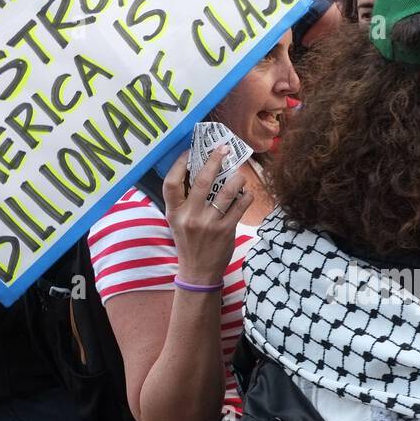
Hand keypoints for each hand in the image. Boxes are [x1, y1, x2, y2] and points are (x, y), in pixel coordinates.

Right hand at [160, 146, 253, 286]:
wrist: (198, 272)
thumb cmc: (189, 243)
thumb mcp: (178, 222)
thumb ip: (184, 201)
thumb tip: (197, 171)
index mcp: (174, 212)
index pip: (171, 182)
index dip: (180, 163)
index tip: (191, 151)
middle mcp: (189, 216)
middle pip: (202, 181)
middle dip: (214, 160)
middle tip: (224, 148)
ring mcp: (208, 224)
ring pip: (226, 192)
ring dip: (236, 178)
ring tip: (240, 173)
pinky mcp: (225, 231)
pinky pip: (239, 207)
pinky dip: (246, 196)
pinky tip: (247, 193)